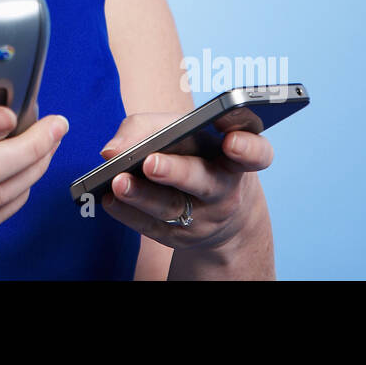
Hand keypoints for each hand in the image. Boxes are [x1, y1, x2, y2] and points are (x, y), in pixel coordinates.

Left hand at [96, 112, 272, 253]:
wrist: (221, 211)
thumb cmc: (198, 155)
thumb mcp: (186, 133)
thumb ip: (150, 127)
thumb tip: (112, 150)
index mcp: (237, 158)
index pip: (256, 153)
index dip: (247, 147)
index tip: (231, 140)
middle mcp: (226, 189)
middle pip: (205, 181)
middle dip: (177, 171)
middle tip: (150, 162)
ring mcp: (204, 218)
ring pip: (172, 207)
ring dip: (143, 195)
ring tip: (118, 181)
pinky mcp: (180, 237)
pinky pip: (150, 226)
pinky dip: (128, 212)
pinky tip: (109, 199)